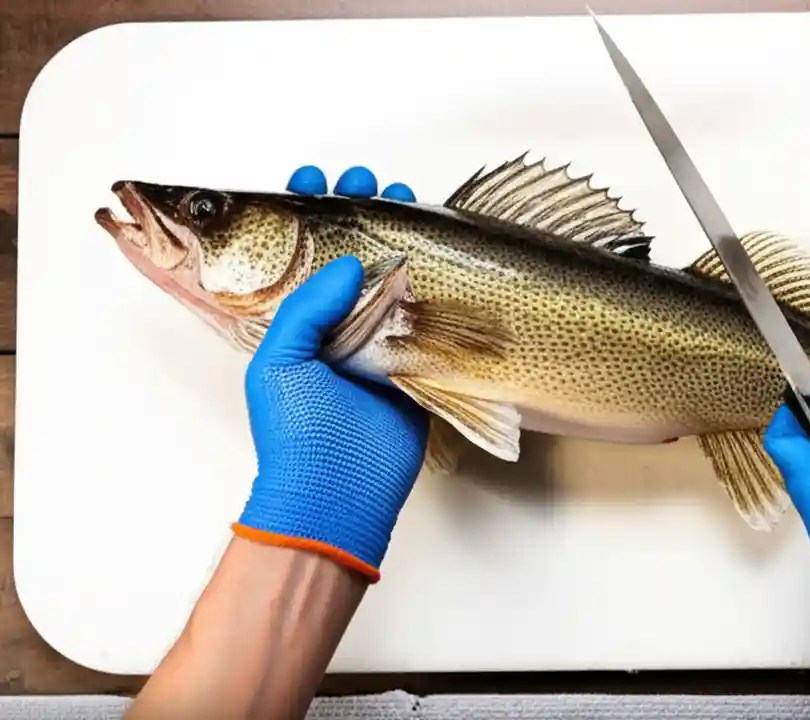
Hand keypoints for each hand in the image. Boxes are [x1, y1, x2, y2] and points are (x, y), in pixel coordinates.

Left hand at [230, 166, 429, 582]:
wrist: (338, 493)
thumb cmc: (297, 434)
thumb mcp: (279, 359)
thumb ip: (308, 305)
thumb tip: (347, 262)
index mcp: (294, 323)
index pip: (297, 253)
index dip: (305, 212)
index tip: (316, 181)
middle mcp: (336, 326)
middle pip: (349, 254)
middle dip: (357, 210)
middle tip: (366, 181)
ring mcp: (378, 343)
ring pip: (391, 274)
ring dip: (398, 233)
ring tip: (402, 195)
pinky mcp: (417, 362)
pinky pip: (426, 314)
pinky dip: (433, 278)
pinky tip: (436, 245)